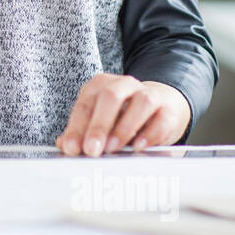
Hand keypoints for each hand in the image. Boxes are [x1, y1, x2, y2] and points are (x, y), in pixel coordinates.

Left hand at [56, 74, 191, 155]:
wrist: (161, 105)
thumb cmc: (124, 115)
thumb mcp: (100, 121)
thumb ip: (82, 133)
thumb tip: (66, 146)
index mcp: (101, 86)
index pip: (85, 104)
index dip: (76, 127)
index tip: (71, 148)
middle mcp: (124, 85)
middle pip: (110, 97)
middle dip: (98, 125)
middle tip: (91, 150)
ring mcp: (149, 94)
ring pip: (140, 103)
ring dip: (124, 128)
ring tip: (113, 148)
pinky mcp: (168, 109)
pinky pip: (161, 119)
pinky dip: (149, 135)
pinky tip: (138, 147)